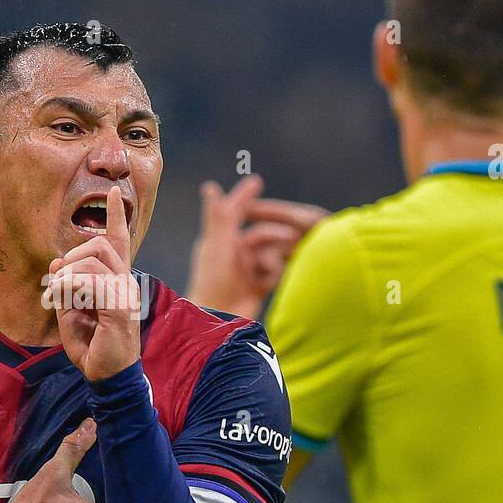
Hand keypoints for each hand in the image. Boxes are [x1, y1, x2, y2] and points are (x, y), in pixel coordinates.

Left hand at [47, 185, 141, 382]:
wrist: (106, 377)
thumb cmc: (92, 347)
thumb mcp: (70, 313)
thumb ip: (65, 286)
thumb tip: (57, 261)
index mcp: (115, 282)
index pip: (119, 242)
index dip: (116, 216)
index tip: (114, 192)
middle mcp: (125, 283)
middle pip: (101, 244)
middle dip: (73, 254)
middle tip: (57, 280)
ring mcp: (125, 295)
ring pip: (96, 259)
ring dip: (68, 273)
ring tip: (57, 294)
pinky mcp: (120, 309)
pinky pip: (94, 283)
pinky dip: (73, 286)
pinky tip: (64, 299)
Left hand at [186, 175, 325, 318]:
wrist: (218, 321)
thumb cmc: (212, 282)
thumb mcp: (217, 246)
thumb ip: (218, 217)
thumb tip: (211, 186)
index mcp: (220, 240)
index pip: (234, 211)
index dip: (244, 196)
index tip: (256, 181)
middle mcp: (233, 252)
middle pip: (260, 234)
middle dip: (273, 235)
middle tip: (292, 235)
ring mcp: (245, 270)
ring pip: (270, 252)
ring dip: (273, 257)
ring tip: (271, 268)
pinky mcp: (256, 287)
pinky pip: (273, 272)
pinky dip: (273, 275)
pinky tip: (266, 284)